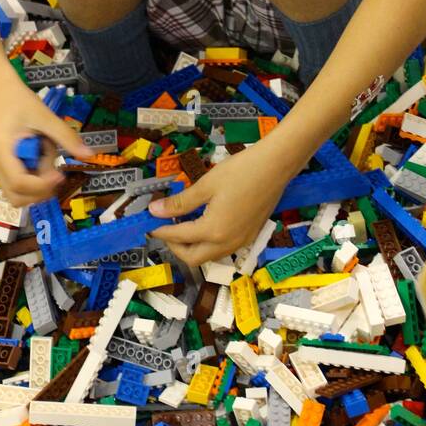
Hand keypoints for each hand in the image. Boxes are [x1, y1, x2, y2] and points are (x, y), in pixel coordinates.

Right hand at [0, 77, 93, 206]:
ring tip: (44, 156)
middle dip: (41, 191)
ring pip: (17, 194)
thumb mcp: (45, 116)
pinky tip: (38, 155)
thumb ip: (66, 136)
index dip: (43, 185)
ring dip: (37, 184)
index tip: (60, 175)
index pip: (20, 184)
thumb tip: (89, 154)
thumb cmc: (19, 101)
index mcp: (1, 152)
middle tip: (55, 170)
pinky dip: (32, 177)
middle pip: (16, 197)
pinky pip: (16, 183)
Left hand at [149, 146, 285, 265]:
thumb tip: (155, 210)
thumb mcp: (206, 185)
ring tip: (182, 224)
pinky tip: (204, 224)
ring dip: (192, 247)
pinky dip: (208, 243)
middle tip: (165, 227)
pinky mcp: (250, 236)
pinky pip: (223, 249)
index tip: (149, 224)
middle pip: (193, 258)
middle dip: (175, 247)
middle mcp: (227, 243)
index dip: (161, 231)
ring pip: (209, 256)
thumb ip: (180, 202)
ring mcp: (241, 242)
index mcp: (214, 231)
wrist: (276, 166)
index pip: (179, 237)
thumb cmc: (240, 171)